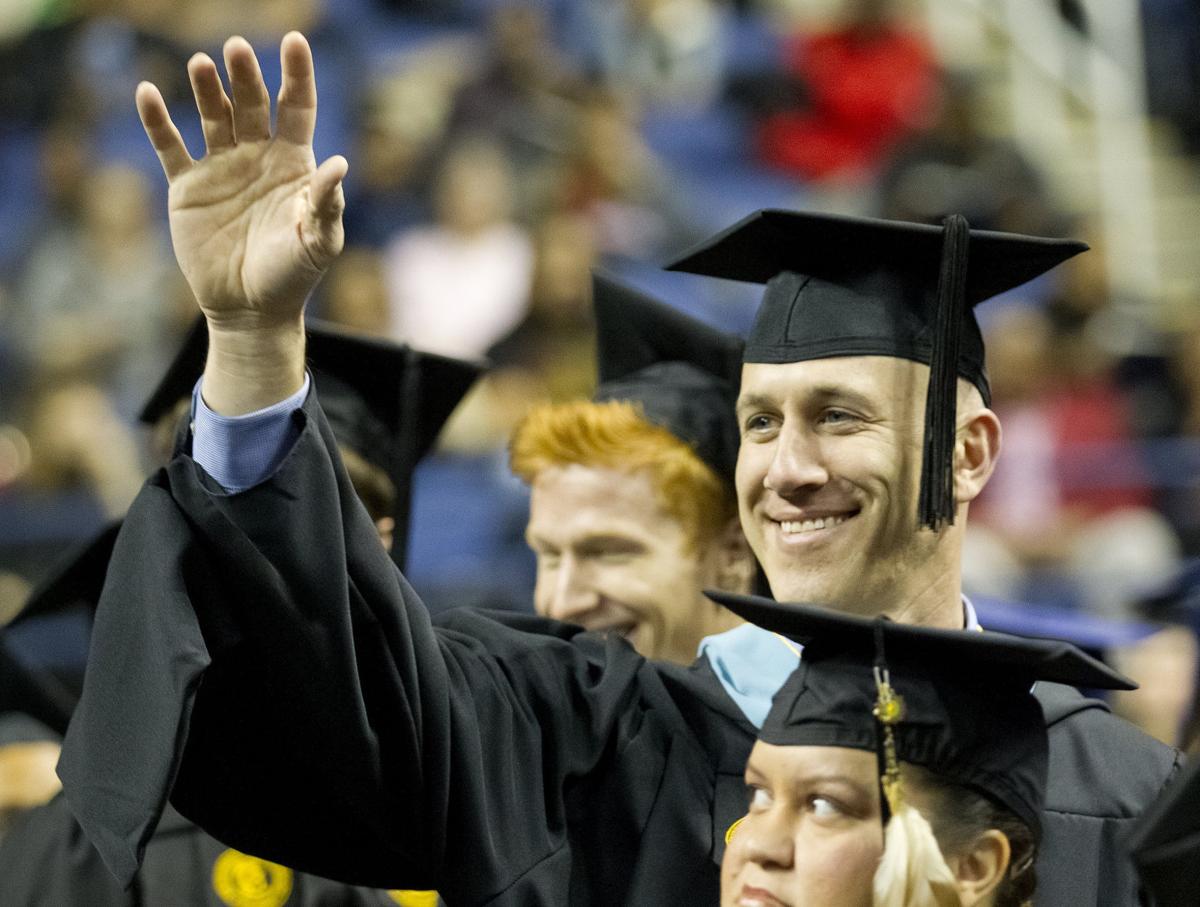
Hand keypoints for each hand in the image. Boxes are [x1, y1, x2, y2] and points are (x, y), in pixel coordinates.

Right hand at [137, 32, 345, 327]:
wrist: (251, 310)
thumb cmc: (293, 277)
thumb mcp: (318, 243)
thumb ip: (326, 204)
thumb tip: (340, 164)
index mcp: (294, 164)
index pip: (296, 108)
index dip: (296, 75)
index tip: (294, 41)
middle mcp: (257, 157)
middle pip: (252, 104)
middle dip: (245, 77)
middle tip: (236, 50)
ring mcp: (221, 168)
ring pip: (213, 117)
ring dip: (207, 90)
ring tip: (201, 65)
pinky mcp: (188, 187)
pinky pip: (170, 146)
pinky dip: (158, 121)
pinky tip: (148, 93)